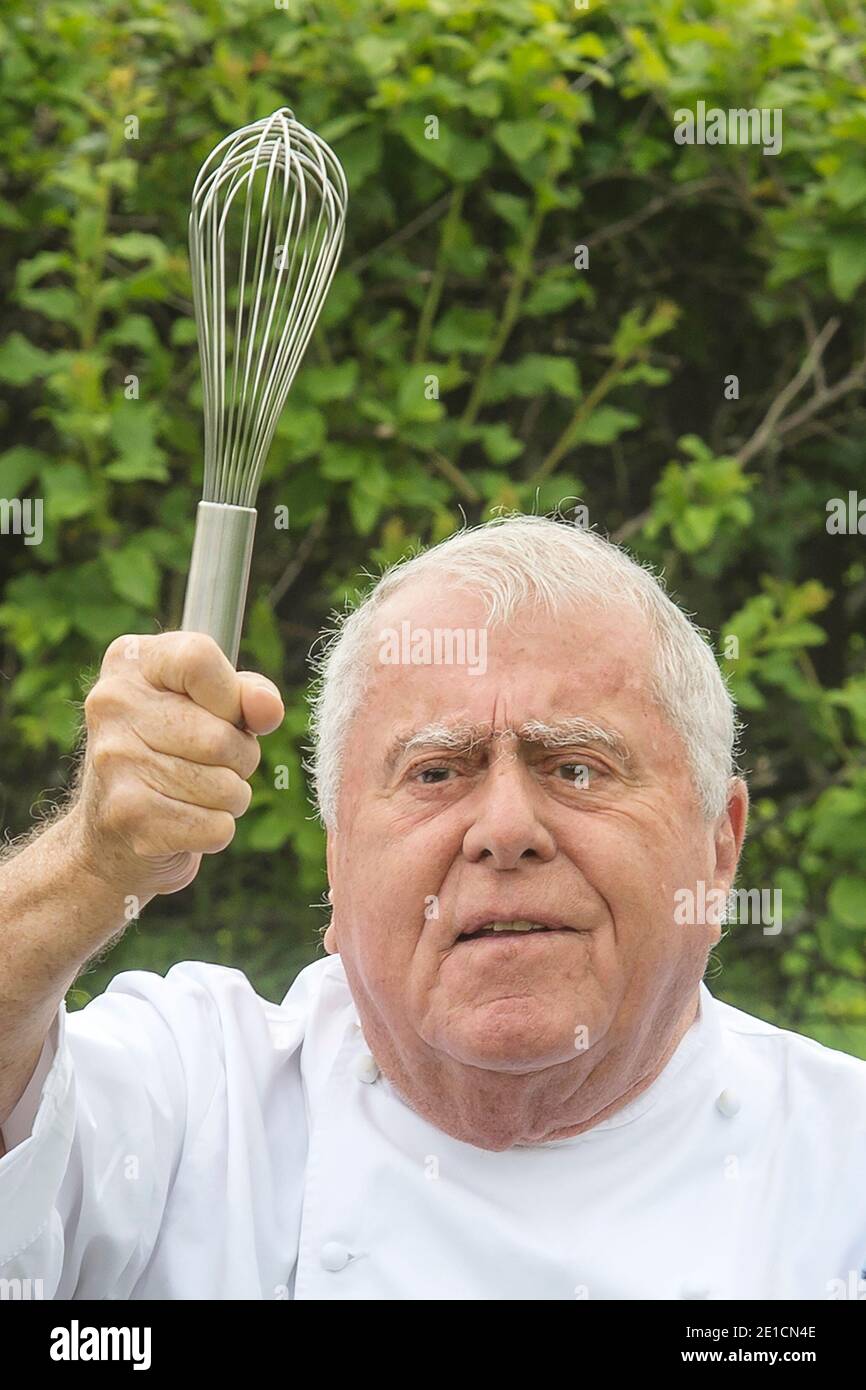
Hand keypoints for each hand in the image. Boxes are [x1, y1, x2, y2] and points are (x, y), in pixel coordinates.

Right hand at [72, 631, 283, 897]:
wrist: (107, 829)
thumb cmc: (173, 751)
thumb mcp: (210, 705)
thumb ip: (248, 695)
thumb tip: (268, 709)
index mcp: (131, 661)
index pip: (199, 658)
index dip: (231, 696)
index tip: (226, 716)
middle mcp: (112, 704)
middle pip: (220, 737)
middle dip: (241, 759)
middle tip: (215, 765)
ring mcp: (114, 760)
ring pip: (225, 786)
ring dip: (230, 798)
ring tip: (197, 794)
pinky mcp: (126, 816)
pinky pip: (215, 827)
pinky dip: (217, 830)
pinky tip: (185, 822)